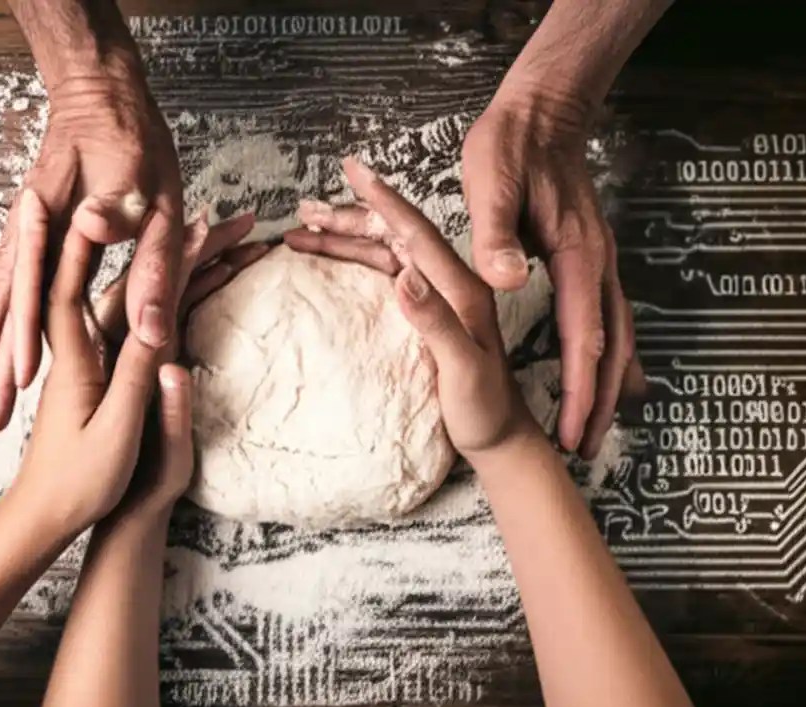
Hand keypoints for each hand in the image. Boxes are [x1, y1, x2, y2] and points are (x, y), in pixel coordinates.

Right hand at [0, 71, 184, 431]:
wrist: (99, 96)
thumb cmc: (133, 142)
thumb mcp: (155, 198)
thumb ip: (147, 258)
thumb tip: (148, 326)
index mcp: (55, 226)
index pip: (34, 291)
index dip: (28, 337)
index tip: (23, 383)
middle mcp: (26, 236)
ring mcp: (20, 239)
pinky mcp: (26, 241)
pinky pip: (1, 294)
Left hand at [20, 209, 270, 526]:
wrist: (48, 513)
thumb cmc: (77, 483)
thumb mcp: (114, 435)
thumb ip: (136, 383)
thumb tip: (163, 332)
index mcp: (77, 357)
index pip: (78, 284)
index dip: (98, 242)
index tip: (126, 204)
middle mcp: (86, 346)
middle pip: (126, 278)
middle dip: (170, 242)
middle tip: (217, 216)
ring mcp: (99, 354)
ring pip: (138, 293)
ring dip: (177, 261)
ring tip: (220, 234)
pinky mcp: (110, 366)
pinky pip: (143, 316)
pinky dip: (171, 290)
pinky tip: (192, 274)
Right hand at [288, 158, 538, 457]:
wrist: (501, 437)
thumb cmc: (485, 410)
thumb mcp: (464, 368)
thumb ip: (437, 322)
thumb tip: (403, 275)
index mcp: (460, 288)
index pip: (414, 233)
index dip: (383, 199)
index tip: (354, 170)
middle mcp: (448, 284)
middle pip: (392, 236)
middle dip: (348, 217)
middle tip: (305, 210)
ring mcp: (435, 297)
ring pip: (384, 253)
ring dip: (346, 239)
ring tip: (304, 232)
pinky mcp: (423, 314)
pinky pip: (383, 275)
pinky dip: (355, 262)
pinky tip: (334, 261)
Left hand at [461, 81, 643, 457]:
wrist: (541, 110)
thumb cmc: (508, 147)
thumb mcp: (490, 185)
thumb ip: (496, 233)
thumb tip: (507, 280)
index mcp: (575, 255)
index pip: (584, 337)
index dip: (578, 389)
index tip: (570, 431)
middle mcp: (598, 264)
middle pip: (612, 347)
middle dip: (600, 403)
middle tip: (584, 450)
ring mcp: (599, 261)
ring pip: (618, 335)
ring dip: (609, 384)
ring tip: (595, 429)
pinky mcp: (589, 258)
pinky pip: (610, 317)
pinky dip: (612, 355)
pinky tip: (609, 375)